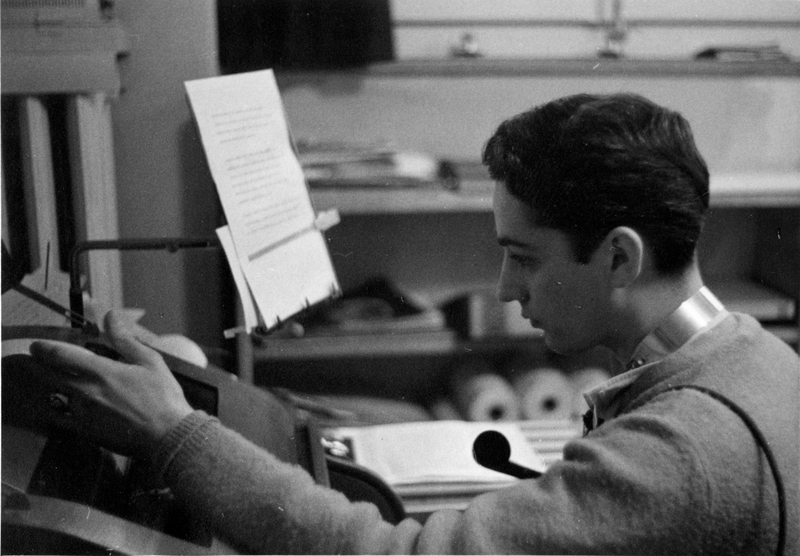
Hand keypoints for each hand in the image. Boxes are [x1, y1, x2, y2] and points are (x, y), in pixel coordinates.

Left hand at [29, 311, 193, 459]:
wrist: (167, 436)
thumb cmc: (163, 397)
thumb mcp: (150, 361)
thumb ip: (125, 340)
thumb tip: (110, 317)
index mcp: (101, 372)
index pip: (60, 356)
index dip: (44, 348)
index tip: (36, 346)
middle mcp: (86, 392)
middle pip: (48, 376)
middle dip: (35, 366)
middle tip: (30, 361)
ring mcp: (82, 414)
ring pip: (52, 397)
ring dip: (46, 387)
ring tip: (44, 382)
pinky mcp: (85, 432)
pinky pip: (61, 419)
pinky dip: (56, 410)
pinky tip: (59, 407)